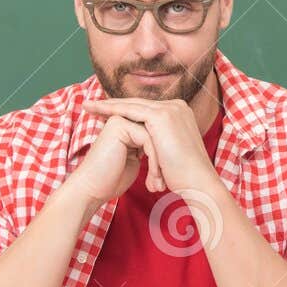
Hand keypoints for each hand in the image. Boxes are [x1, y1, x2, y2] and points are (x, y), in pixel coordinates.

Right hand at [66, 114, 162, 204]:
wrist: (92, 190)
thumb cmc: (113, 179)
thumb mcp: (135, 160)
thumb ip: (146, 147)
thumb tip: (167, 145)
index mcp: (125, 125)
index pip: (155, 136)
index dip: (162, 158)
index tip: (163, 182)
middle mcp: (122, 119)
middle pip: (157, 135)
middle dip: (162, 161)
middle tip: (163, 185)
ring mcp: (120, 120)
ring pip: (155, 139)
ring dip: (158, 165)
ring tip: (157, 185)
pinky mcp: (119, 126)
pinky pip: (148, 141)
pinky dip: (154, 163)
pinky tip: (153, 180)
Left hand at [82, 98, 218, 196]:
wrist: (198, 182)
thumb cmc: (184, 175)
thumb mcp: (171, 152)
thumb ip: (160, 143)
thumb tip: (145, 147)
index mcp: (179, 113)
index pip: (145, 109)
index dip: (123, 110)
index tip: (103, 113)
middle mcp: (177, 106)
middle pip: (137, 104)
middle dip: (112, 104)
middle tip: (89, 104)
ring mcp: (170, 109)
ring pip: (132, 105)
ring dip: (108, 105)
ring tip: (88, 107)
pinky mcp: (162, 116)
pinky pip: (131, 111)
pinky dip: (113, 111)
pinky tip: (99, 112)